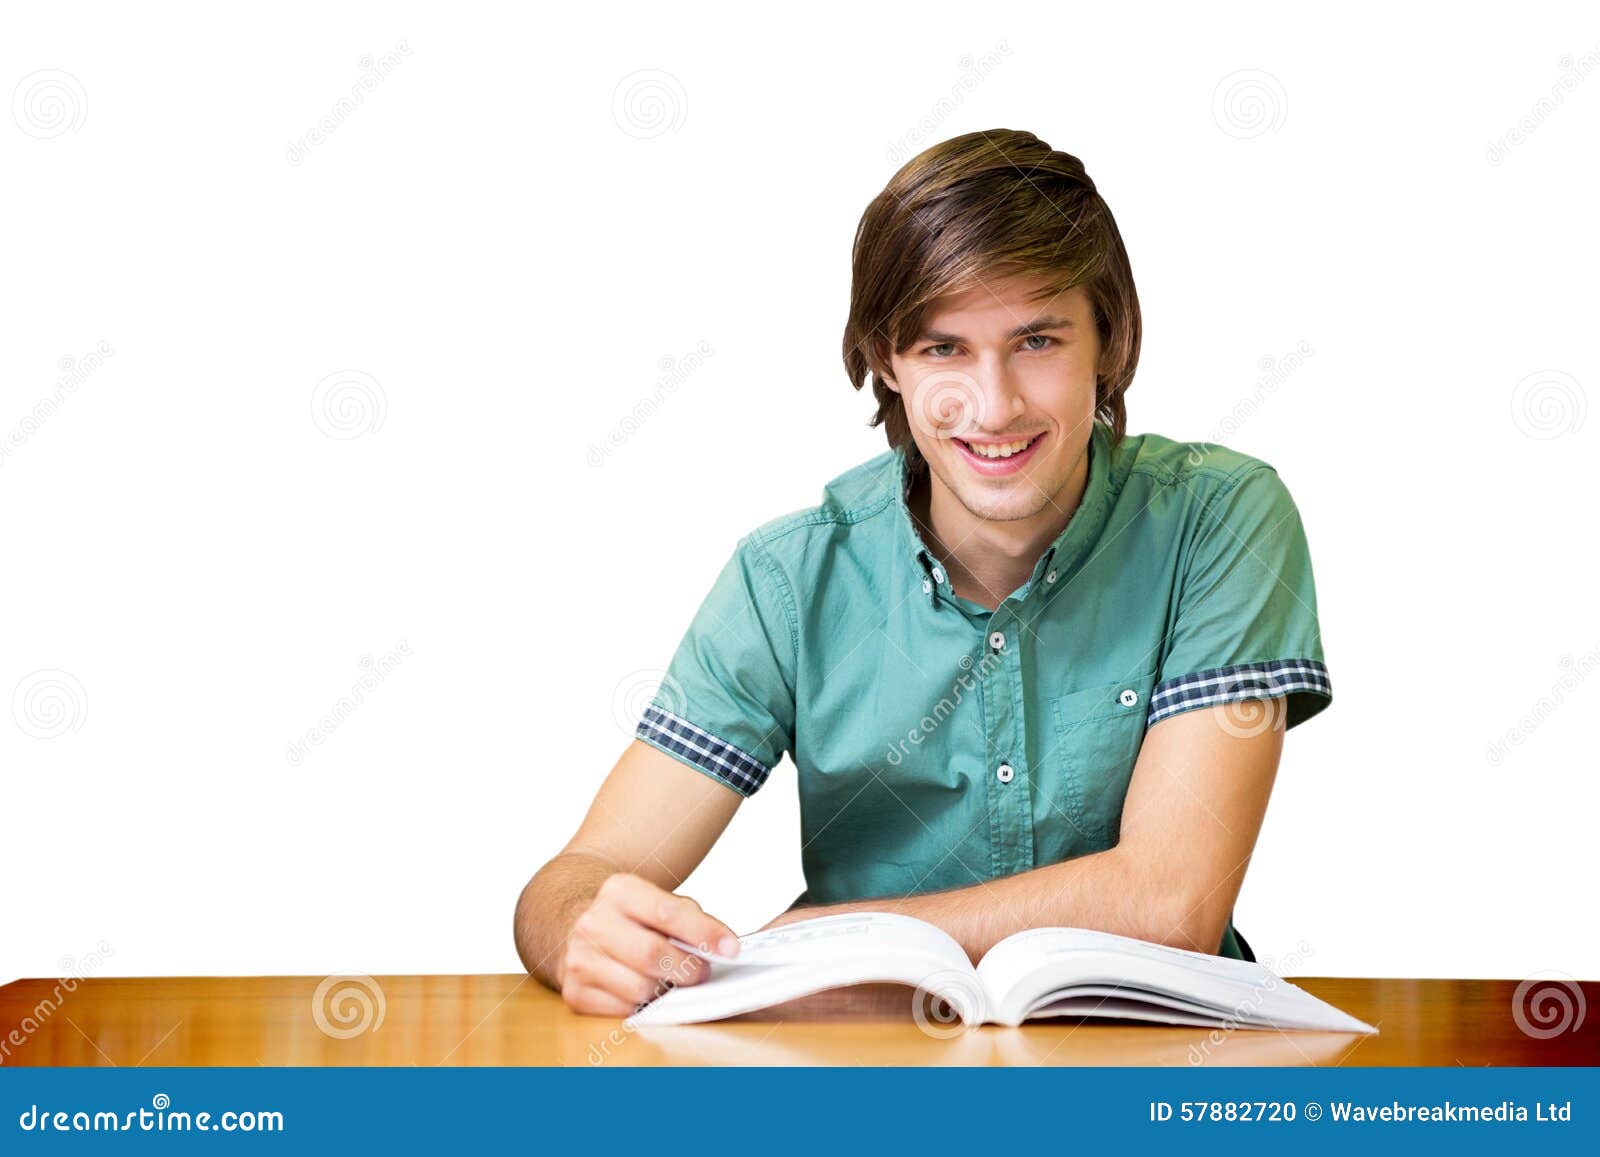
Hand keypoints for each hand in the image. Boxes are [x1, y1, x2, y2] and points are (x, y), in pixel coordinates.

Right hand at [558, 873, 739, 1016]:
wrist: (577, 927)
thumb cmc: (631, 919)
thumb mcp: (657, 902)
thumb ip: (689, 920)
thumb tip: (724, 949)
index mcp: (619, 891)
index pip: (668, 913)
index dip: (704, 933)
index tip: (730, 949)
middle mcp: (593, 923)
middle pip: (652, 954)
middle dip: (686, 968)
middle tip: (700, 972)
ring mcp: (579, 959)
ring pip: (639, 988)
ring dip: (664, 990)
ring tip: (668, 981)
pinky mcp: (575, 993)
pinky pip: (623, 1011)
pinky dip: (643, 1006)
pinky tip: (645, 991)